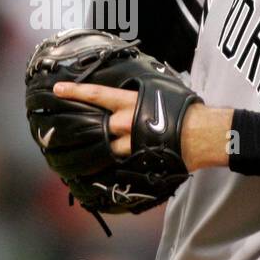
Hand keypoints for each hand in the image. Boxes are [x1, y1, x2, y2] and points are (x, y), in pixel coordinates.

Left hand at [52, 82, 233, 170]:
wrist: (201, 134)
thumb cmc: (185, 110)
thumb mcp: (161, 92)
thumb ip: (143, 94)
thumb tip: (133, 94)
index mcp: (130, 101)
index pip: (97, 95)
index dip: (76, 92)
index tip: (57, 90)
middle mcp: (126, 121)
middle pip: (96, 125)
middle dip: (84, 128)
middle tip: (65, 131)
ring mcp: (130, 143)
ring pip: (105, 147)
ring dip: (98, 149)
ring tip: (79, 154)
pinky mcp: (137, 160)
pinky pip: (119, 163)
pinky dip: (113, 164)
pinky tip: (102, 170)